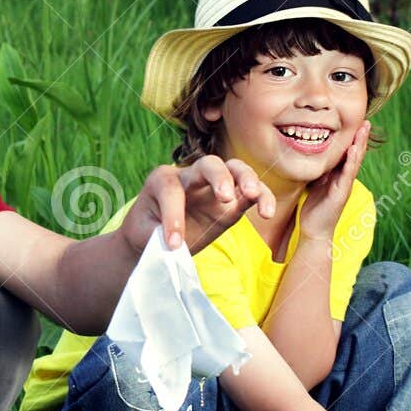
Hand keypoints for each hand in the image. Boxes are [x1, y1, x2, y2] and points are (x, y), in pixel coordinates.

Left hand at [120, 157, 275, 259]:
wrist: (153, 235)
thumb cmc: (146, 230)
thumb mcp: (143, 233)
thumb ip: (159, 235)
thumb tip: (179, 246)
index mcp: (163, 179)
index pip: (172, 190)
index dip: (173, 216)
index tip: (174, 244)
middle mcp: (190, 177)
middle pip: (208, 164)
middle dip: (218, 176)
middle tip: (224, 196)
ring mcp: (213, 187)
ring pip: (235, 169)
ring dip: (246, 179)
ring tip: (252, 195)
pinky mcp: (231, 202)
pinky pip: (251, 193)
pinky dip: (262, 197)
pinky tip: (267, 211)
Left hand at [299, 120, 369, 240]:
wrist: (315, 231)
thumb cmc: (315, 210)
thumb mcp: (315, 186)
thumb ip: (319, 174)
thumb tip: (316, 161)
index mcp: (338, 177)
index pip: (347, 154)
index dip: (352, 140)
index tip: (355, 123)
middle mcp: (344, 180)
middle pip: (355, 155)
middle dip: (360, 138)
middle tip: (366, 121)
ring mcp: (345, 186)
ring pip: (354, 162)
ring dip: (359, 145)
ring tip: (364, 129)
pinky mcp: (341, 194)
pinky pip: (347, 175)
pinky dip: (351, 161)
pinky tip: (354, 150)